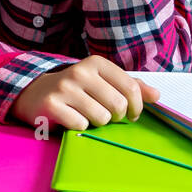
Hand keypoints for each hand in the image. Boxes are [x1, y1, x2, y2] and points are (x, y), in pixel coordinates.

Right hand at [10, 55, 161, 130]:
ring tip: (85, 116)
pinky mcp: (52, 105)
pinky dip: (79, 128)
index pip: (131, 88)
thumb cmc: (76, 90)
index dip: (137, 107)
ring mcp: (65, 87)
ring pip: (101, 118)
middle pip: (118, 105)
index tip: (132, 115)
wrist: (34, 93)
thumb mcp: (102, 82)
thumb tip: (157, 96)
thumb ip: (130, 86)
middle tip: (106, 117)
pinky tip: (70, 119)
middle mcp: (81, 71)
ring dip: (97, 123)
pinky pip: (81, 125)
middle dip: (116, 117)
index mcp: (97, 63)